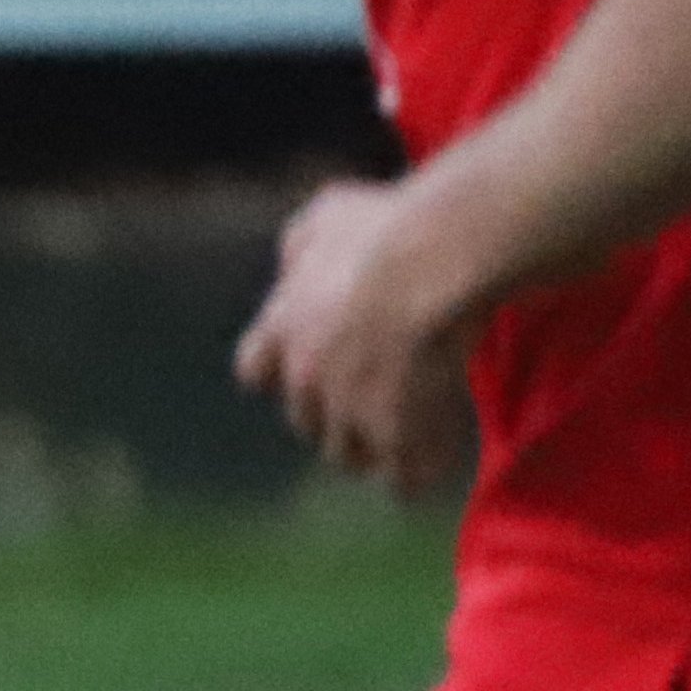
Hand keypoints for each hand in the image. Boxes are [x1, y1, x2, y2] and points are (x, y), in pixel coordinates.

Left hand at [234, 181, 476, 492]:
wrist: (430, 260)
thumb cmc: (387, 227)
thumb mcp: (330, 215)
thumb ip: (305, 243)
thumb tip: (294, 262)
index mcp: (283, 326)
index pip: (256, 369)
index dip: (280, 374)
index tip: (304, 376)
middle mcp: (303, 375)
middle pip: (305, 419)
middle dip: (333, 417)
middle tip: (371, 412)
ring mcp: (345, 409)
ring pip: (347, 454)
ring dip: (371, 452)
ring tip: (403, 450)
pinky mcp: (393, 434)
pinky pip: (402, 476)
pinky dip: (416, 475)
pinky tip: (434, 468)